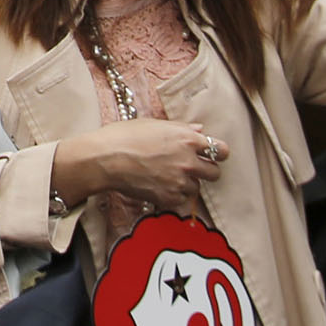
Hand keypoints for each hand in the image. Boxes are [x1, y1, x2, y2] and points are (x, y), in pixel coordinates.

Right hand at [59, 118, 226, 213]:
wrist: (104, 159)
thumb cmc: (123, 136)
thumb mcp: (153, 124)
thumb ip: (181, 128)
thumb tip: (199, 129)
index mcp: (187, 139)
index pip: (221, 150)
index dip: (218, 153)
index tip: (212, 155)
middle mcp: (188, 162)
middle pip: (215, 174)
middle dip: (205, 171)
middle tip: (190, 169)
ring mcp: (179, 182)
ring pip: (196, 189)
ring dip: (186, 185)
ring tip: (166, 178)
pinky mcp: (168, 198)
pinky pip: (179, 200)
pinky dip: (172, 196)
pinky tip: (157, 186)